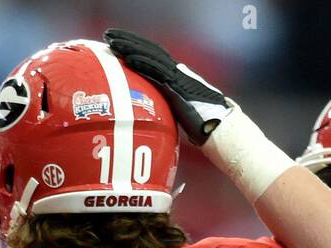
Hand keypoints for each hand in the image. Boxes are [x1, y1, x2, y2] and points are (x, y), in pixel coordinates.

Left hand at [103, 28, 231, 144]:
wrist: (222, 130)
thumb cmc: (205, 127)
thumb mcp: (181, 114)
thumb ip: (168, 109)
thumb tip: (154, 117)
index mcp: (178, 77)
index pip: (154, 56)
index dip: (136, 47)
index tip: (118, 43)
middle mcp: (178, 73)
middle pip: (150, 50)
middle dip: (128, 40)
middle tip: (109, 35)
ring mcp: (179, 79)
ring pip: (151, 57)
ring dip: (130, 48)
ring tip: (111, 41)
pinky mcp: (178, 89)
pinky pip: (157, 73)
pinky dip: (143, 64)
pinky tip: (128, 59)